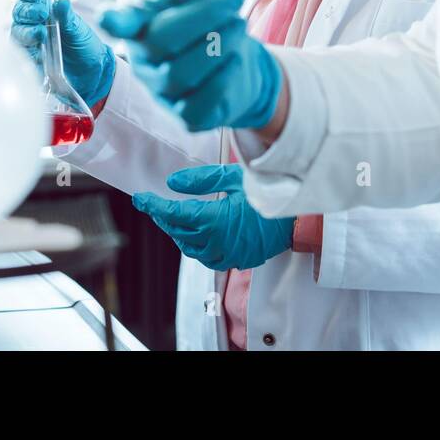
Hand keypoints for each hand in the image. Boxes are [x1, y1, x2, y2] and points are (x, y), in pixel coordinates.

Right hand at [11, 0, 116, 106]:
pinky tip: (39, 53)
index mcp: (45, 9)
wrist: (91, 71)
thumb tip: (62, 1)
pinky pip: (21, 54)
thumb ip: (68, 16)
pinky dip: (29, 51)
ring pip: (17, 32)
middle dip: (28, 10)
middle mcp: (33, 22)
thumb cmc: (83, 44)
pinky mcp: (30, 59)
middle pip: (20, 12)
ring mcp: (30, 40)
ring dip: (27, 31)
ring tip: (41, 33)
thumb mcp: (78, 29)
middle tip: (41, 13)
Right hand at [99, 0, 280, 131]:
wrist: (240, 58)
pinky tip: (236, 60)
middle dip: (205, 16)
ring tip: (239, 25)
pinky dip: (223, 79)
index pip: (120, 23)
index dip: (115, 21)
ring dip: (218, 46)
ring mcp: (162, 92)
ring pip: (181, 74)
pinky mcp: (186, 117)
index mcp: (140, 25)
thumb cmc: (209, 19)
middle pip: (162, 41)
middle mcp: (144, 61)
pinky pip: (199, 105)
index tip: (111, 17)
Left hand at [132, 164, 293, 270]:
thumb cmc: (271, 192)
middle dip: (163, 218)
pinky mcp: (235, 260)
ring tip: (171, 218)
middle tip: (153, 204)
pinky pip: (206, 256)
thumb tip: (172, 183)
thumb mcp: (235, 178)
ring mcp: (226, 255)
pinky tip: (195, 233)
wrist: (299, 218)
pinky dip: (194, 244)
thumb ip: (202, 180)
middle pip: (178, 232)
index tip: (140, 198)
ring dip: (177, 233)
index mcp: (215, 221)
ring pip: (189, 248)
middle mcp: (217, 243)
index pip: (174, 215)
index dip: (153, 206)